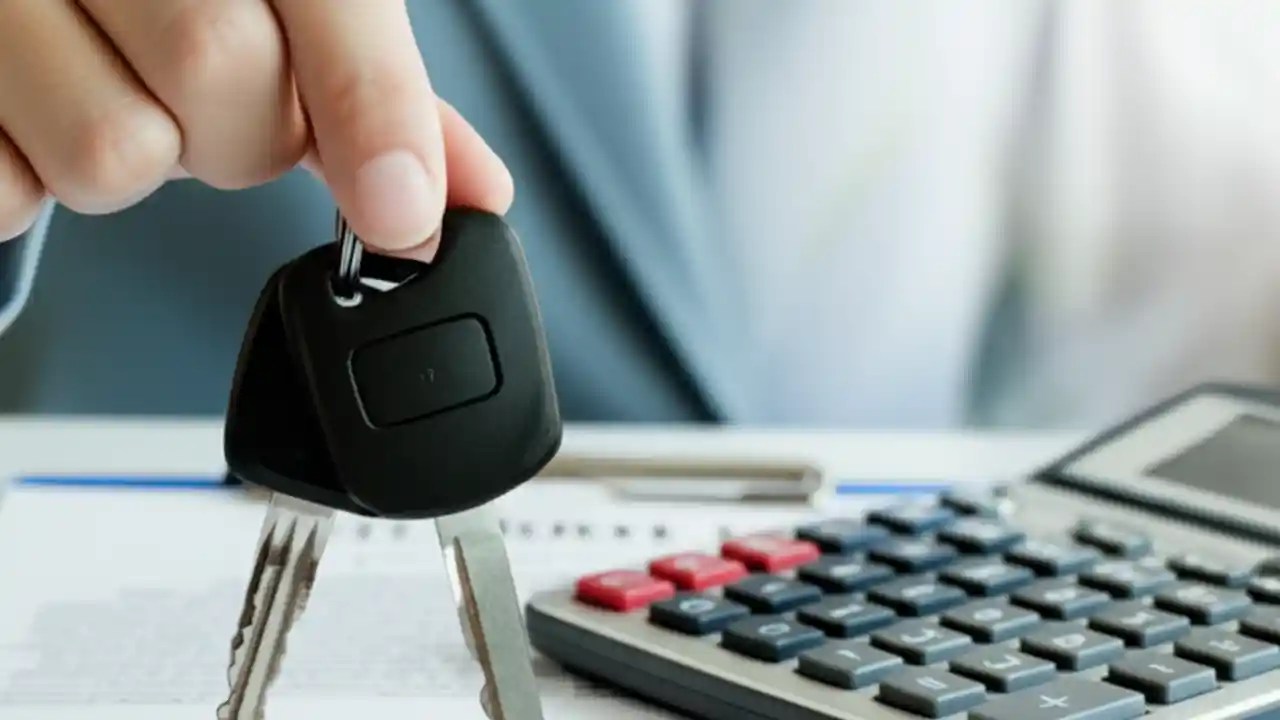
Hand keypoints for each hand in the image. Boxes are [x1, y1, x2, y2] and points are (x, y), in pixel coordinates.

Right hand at [0, 0, 513, 255]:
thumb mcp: (279, 0)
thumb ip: (368, 83)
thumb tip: (467, 190)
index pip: (324, 0)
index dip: (372, 106)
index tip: (404, 211)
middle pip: (221, 73)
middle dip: (241, 133)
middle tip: (205, 101)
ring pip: (113, 151)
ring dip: (138, 158)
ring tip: (115, 92)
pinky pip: (8, 188)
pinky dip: (34, 180)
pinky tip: (38, 111)